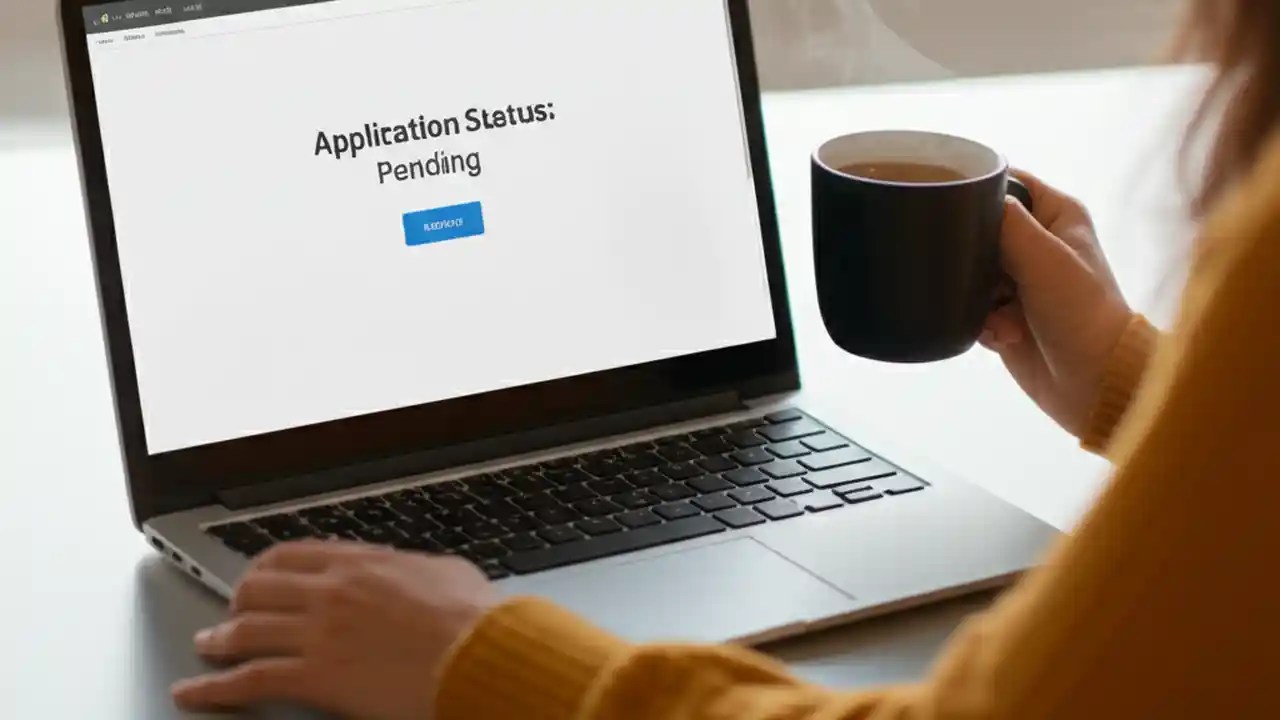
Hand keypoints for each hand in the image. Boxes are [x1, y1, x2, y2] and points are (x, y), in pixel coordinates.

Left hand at [172, 541, 499, 718]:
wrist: (478, 652)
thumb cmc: (473, 618)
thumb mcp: (444, 571)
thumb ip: (412, 568)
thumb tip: (411, 572)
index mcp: (360, 562)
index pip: (291, 554)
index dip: (265, 568)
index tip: (259, 578)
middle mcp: (330, 591)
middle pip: (258, 588)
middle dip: (237, 602)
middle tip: (231, 614)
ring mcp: (318, 633)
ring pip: (245, 631)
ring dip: (218, 640)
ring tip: (206, 647)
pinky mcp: (315, 676)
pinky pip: (249, 680)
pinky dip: (213, 687)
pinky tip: (194, 692)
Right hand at [981, 171, 1134, 436]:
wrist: (1094, 383)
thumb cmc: (1081, 312)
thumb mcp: (1044, 258)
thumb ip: (1005, 222)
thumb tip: (968, 198)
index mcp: (1056, 214)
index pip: (1007, 182)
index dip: (978, 191)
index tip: (952, 205)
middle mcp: (1038, 242)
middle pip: (980, 230)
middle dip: (972, 256)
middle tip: (983, 276)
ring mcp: (1020, 280)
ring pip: (970, 272)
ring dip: (978, 296)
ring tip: (1002, 315)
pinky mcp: (1005, 314)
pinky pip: (971, 306)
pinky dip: (982, 322)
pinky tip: (1005, 337)